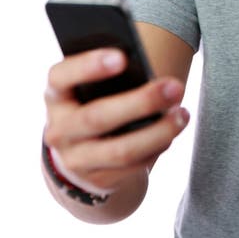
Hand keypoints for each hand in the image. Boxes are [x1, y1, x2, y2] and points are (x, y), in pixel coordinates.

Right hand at [43, 48, 188, 195]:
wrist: (79, 153)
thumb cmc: (93, 101)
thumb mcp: (90, 86)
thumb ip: (109, 77)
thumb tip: (145, 73)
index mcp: (55, 95)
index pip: (62, 77)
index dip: (89, 66)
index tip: (122, 56)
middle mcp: (59, 129)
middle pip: (98, 117)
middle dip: (141, 102)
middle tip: (175, 86)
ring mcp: (76, 159)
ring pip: (120, 150)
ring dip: (158, 132)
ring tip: (183, 114)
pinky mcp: (98, 180)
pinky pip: (132, 166)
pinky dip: (157, 146)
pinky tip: (174, 130)